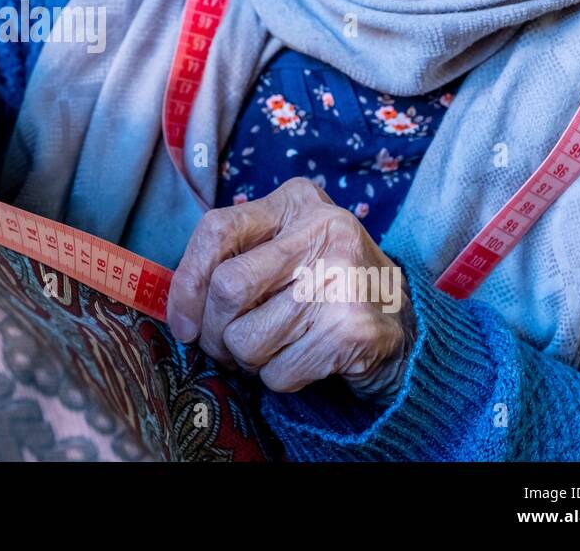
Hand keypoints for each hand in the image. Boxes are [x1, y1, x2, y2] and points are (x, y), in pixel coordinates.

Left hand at [166, 178, 413, 401]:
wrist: (401, 322)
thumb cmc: (322, 284)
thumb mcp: (283, 248)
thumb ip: (232, 258)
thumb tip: (178, 309)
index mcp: (296, 201)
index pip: (217, 229)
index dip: (185, 281)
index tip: (181, 322)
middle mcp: (324, 229)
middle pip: (227, 287)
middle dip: (214, 331)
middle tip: (225, 344)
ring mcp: (343, 278)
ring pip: (247, 338)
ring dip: (248, 359)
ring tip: (274, 346)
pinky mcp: (353, 329)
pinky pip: (278, 371)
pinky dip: (279, 377)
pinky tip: (303, 358)